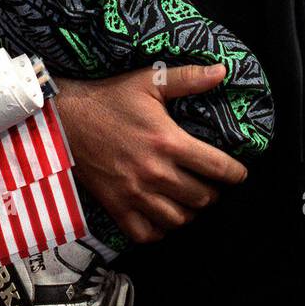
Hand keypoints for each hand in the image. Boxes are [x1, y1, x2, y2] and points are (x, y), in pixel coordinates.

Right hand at [56, 64, 246, 242]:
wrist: (65, 120)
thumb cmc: (109, 99)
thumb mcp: (149, 81)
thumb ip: (188, 78)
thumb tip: (222, 71)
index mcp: (168, 141)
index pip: (217, 167)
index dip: (236, 173)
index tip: (239, 173)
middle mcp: (155, 172)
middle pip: (202, 198)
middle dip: (214, 192)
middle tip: (211, 183)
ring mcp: (135, 193)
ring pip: (179, 219)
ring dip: (191, 212)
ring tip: (190, 199)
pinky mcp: (117, 207)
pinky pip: (147, 234)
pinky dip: (161, 230)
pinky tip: (164, 215)